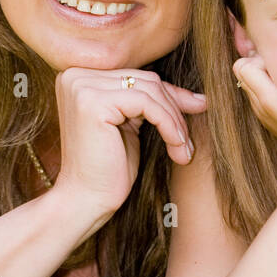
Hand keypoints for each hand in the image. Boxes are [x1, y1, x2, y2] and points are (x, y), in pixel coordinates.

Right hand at [54, 67, 206, 227]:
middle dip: (175, 109)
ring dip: (174, 120)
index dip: (170, 96)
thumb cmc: (107, 169)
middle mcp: (75, 75)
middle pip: (145, 80)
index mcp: (80, 77)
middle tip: (189, 140)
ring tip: (184, 148)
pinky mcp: (92, 102)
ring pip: (150, 90)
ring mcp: (81, 86)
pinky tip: (176, 146)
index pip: (138, 77)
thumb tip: (201, 96)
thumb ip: (152, 103)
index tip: (198, 109)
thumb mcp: (133, 126)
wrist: (84, 201)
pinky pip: (146, 103)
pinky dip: (167, 123)